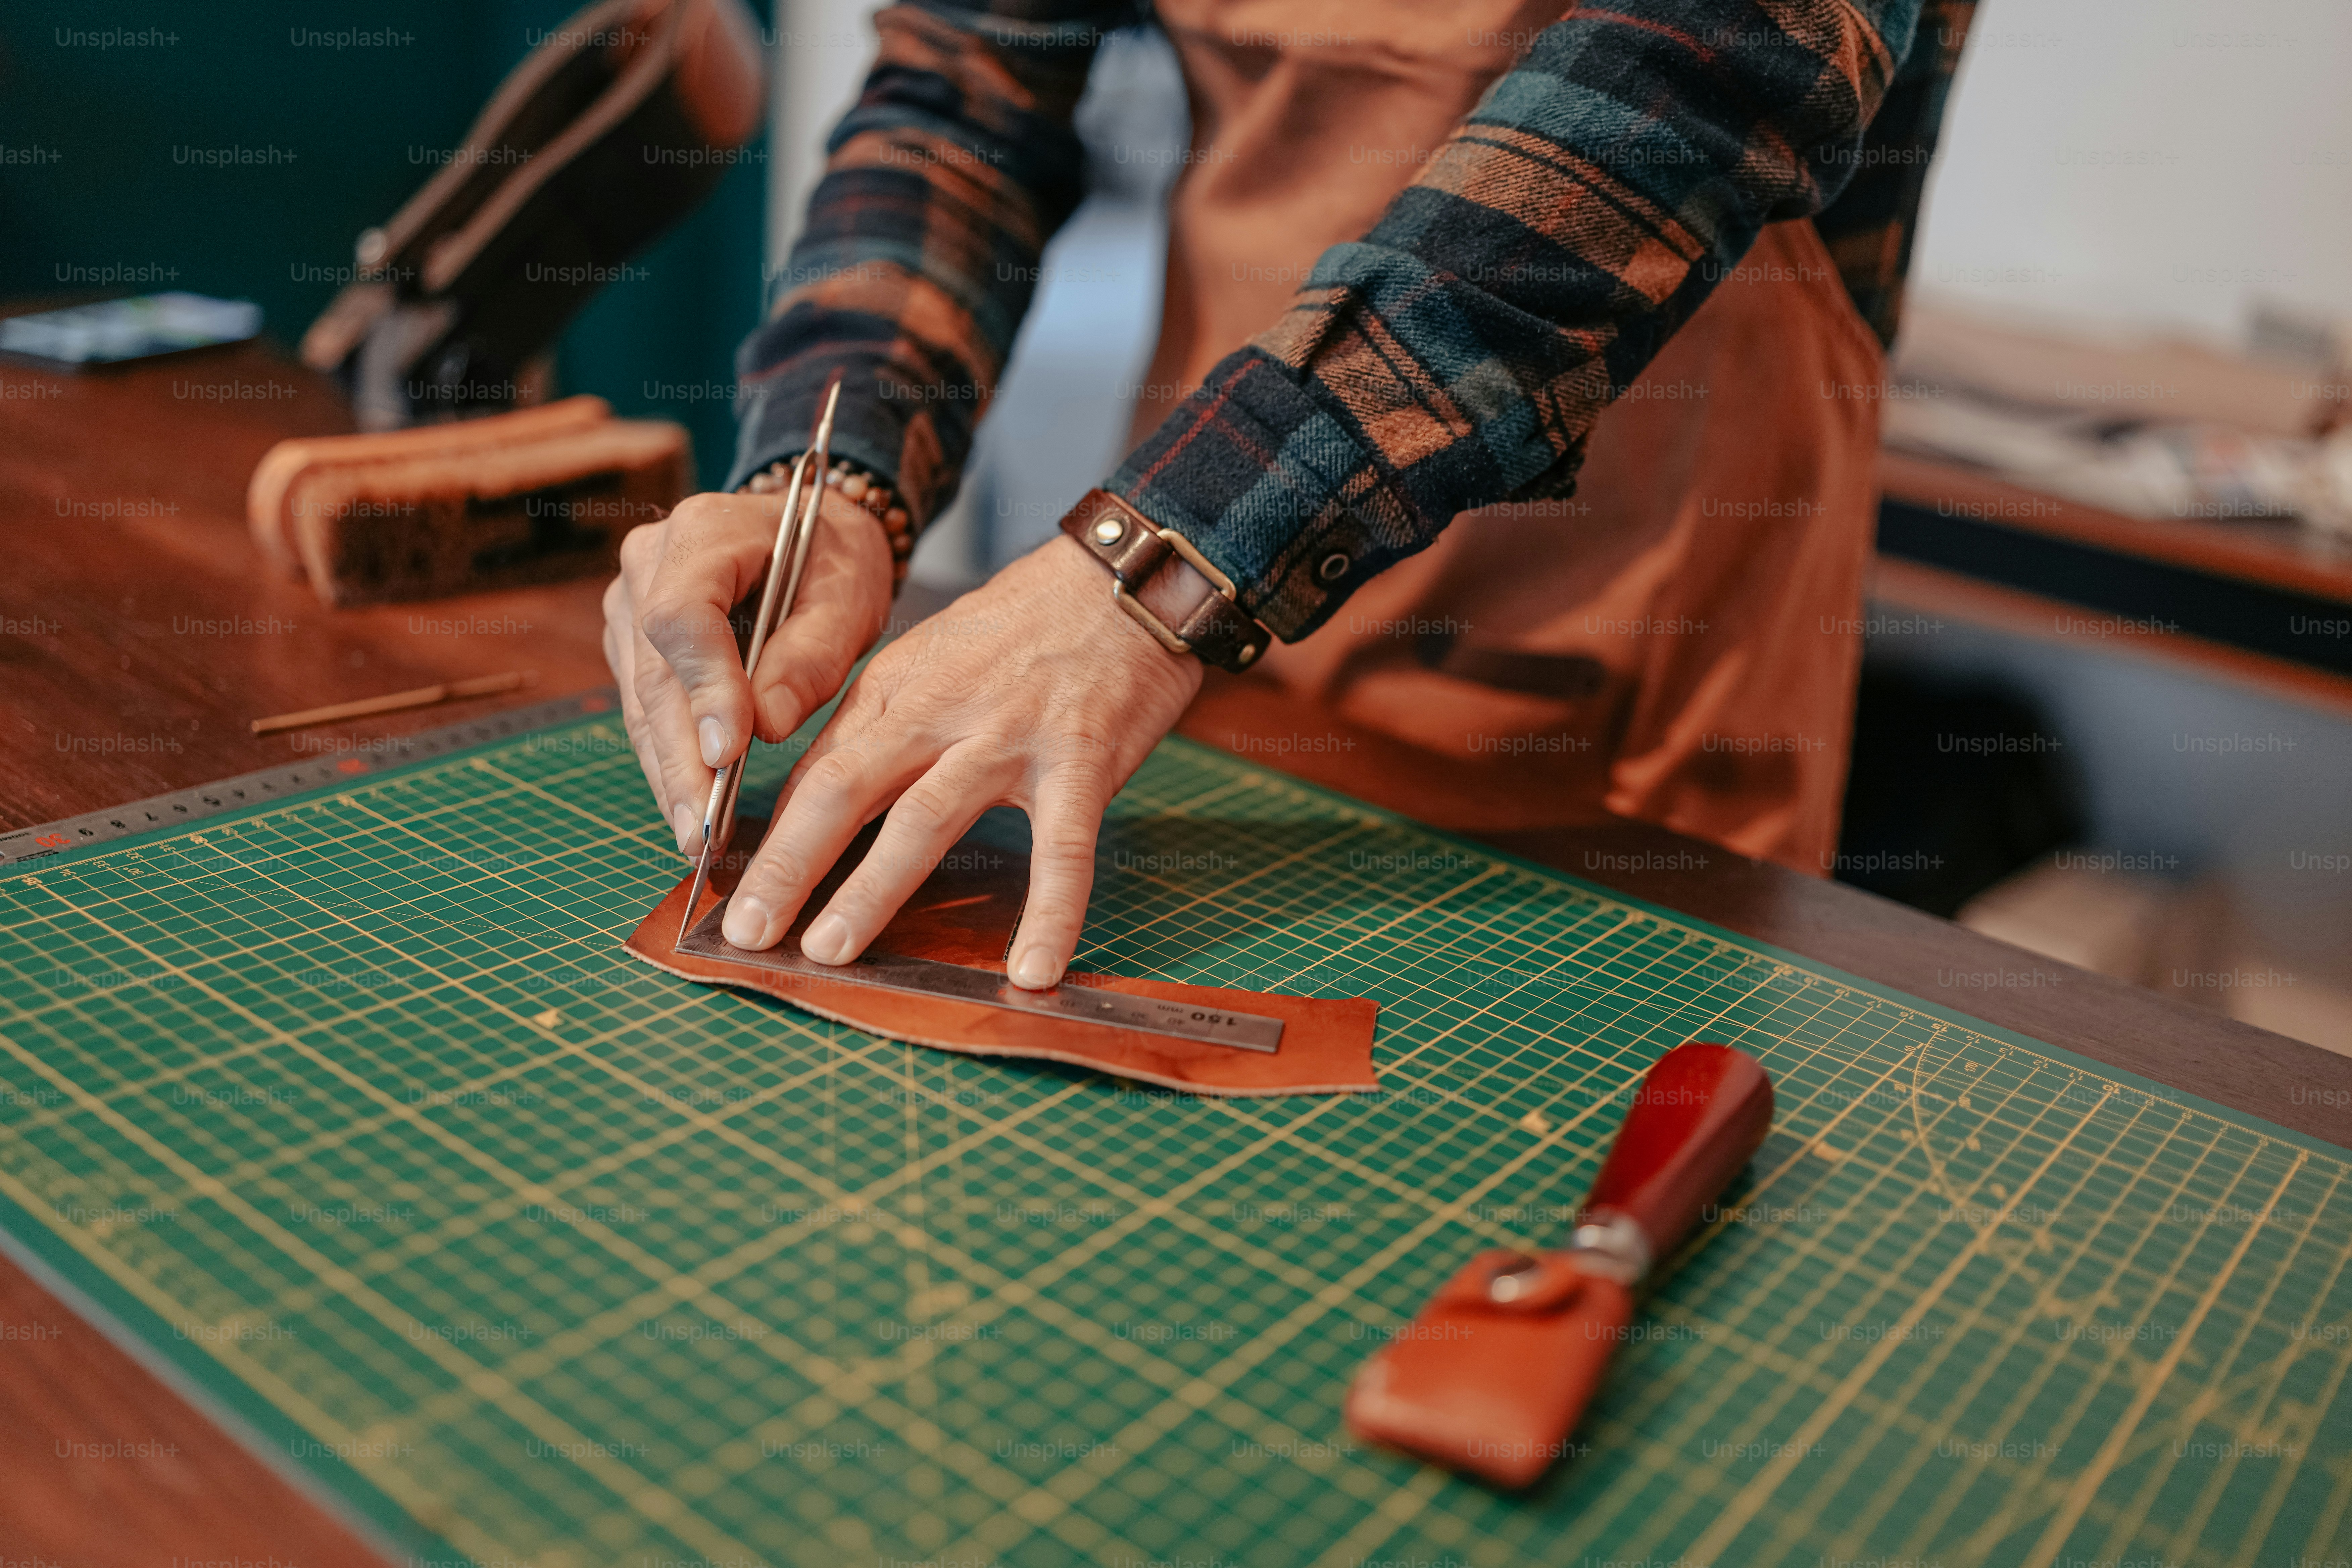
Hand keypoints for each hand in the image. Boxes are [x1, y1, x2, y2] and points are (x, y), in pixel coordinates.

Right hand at [603, 486, 893, 854]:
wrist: (812, 528)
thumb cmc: (834, 558)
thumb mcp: (846, 598)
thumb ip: (808, 658)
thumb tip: (765, 728)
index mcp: (701, 532)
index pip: (683, 617)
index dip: (703, 688)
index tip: (729, 754)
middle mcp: (647, 565)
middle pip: (654, 672)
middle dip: (681, 758)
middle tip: (704, 830)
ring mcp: (630, 605)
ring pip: (642, 702)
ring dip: (669, 773)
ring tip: (695, 837)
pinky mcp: (634, 644)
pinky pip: (647, 709)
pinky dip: (670, 761)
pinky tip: (691, 809)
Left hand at [721, 533, 1204, 988]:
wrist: (1123, 578)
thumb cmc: (1024, 630)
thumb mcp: (932, 661)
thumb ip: (877, 731)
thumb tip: (813, 804)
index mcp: (898, 691)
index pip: (817, 770)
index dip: (770, 835)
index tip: (730, 893)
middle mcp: (942, 713)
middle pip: (846, 790)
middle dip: (789, 865)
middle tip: (748, 931)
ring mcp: (1011, 738)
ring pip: (927, 819)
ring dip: (873, 890)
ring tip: (831, 952)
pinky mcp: (1083, 762)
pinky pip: (1063, 851)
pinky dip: (1049, 915)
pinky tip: (1030, 973)